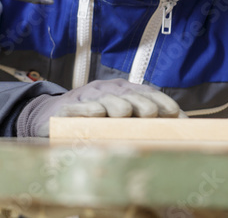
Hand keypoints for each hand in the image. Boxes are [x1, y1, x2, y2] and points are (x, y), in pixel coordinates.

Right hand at [18, 78, 183, 136]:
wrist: (49, 118)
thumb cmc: (91, 124)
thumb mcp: (118, 122)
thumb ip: (142, 126)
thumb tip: (178, 135)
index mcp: (123, 93)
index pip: (146, 92)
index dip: (162, 100)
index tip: (174, 113)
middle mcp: (107, 91)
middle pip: (130, 94)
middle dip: (143, 103)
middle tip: (151, 114)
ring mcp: (87, 98)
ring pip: (107, 99)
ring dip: (118, 106)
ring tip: (124, 114)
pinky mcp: (67, 109)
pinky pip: (80, 107)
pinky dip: (89, 110)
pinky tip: (97, 114)